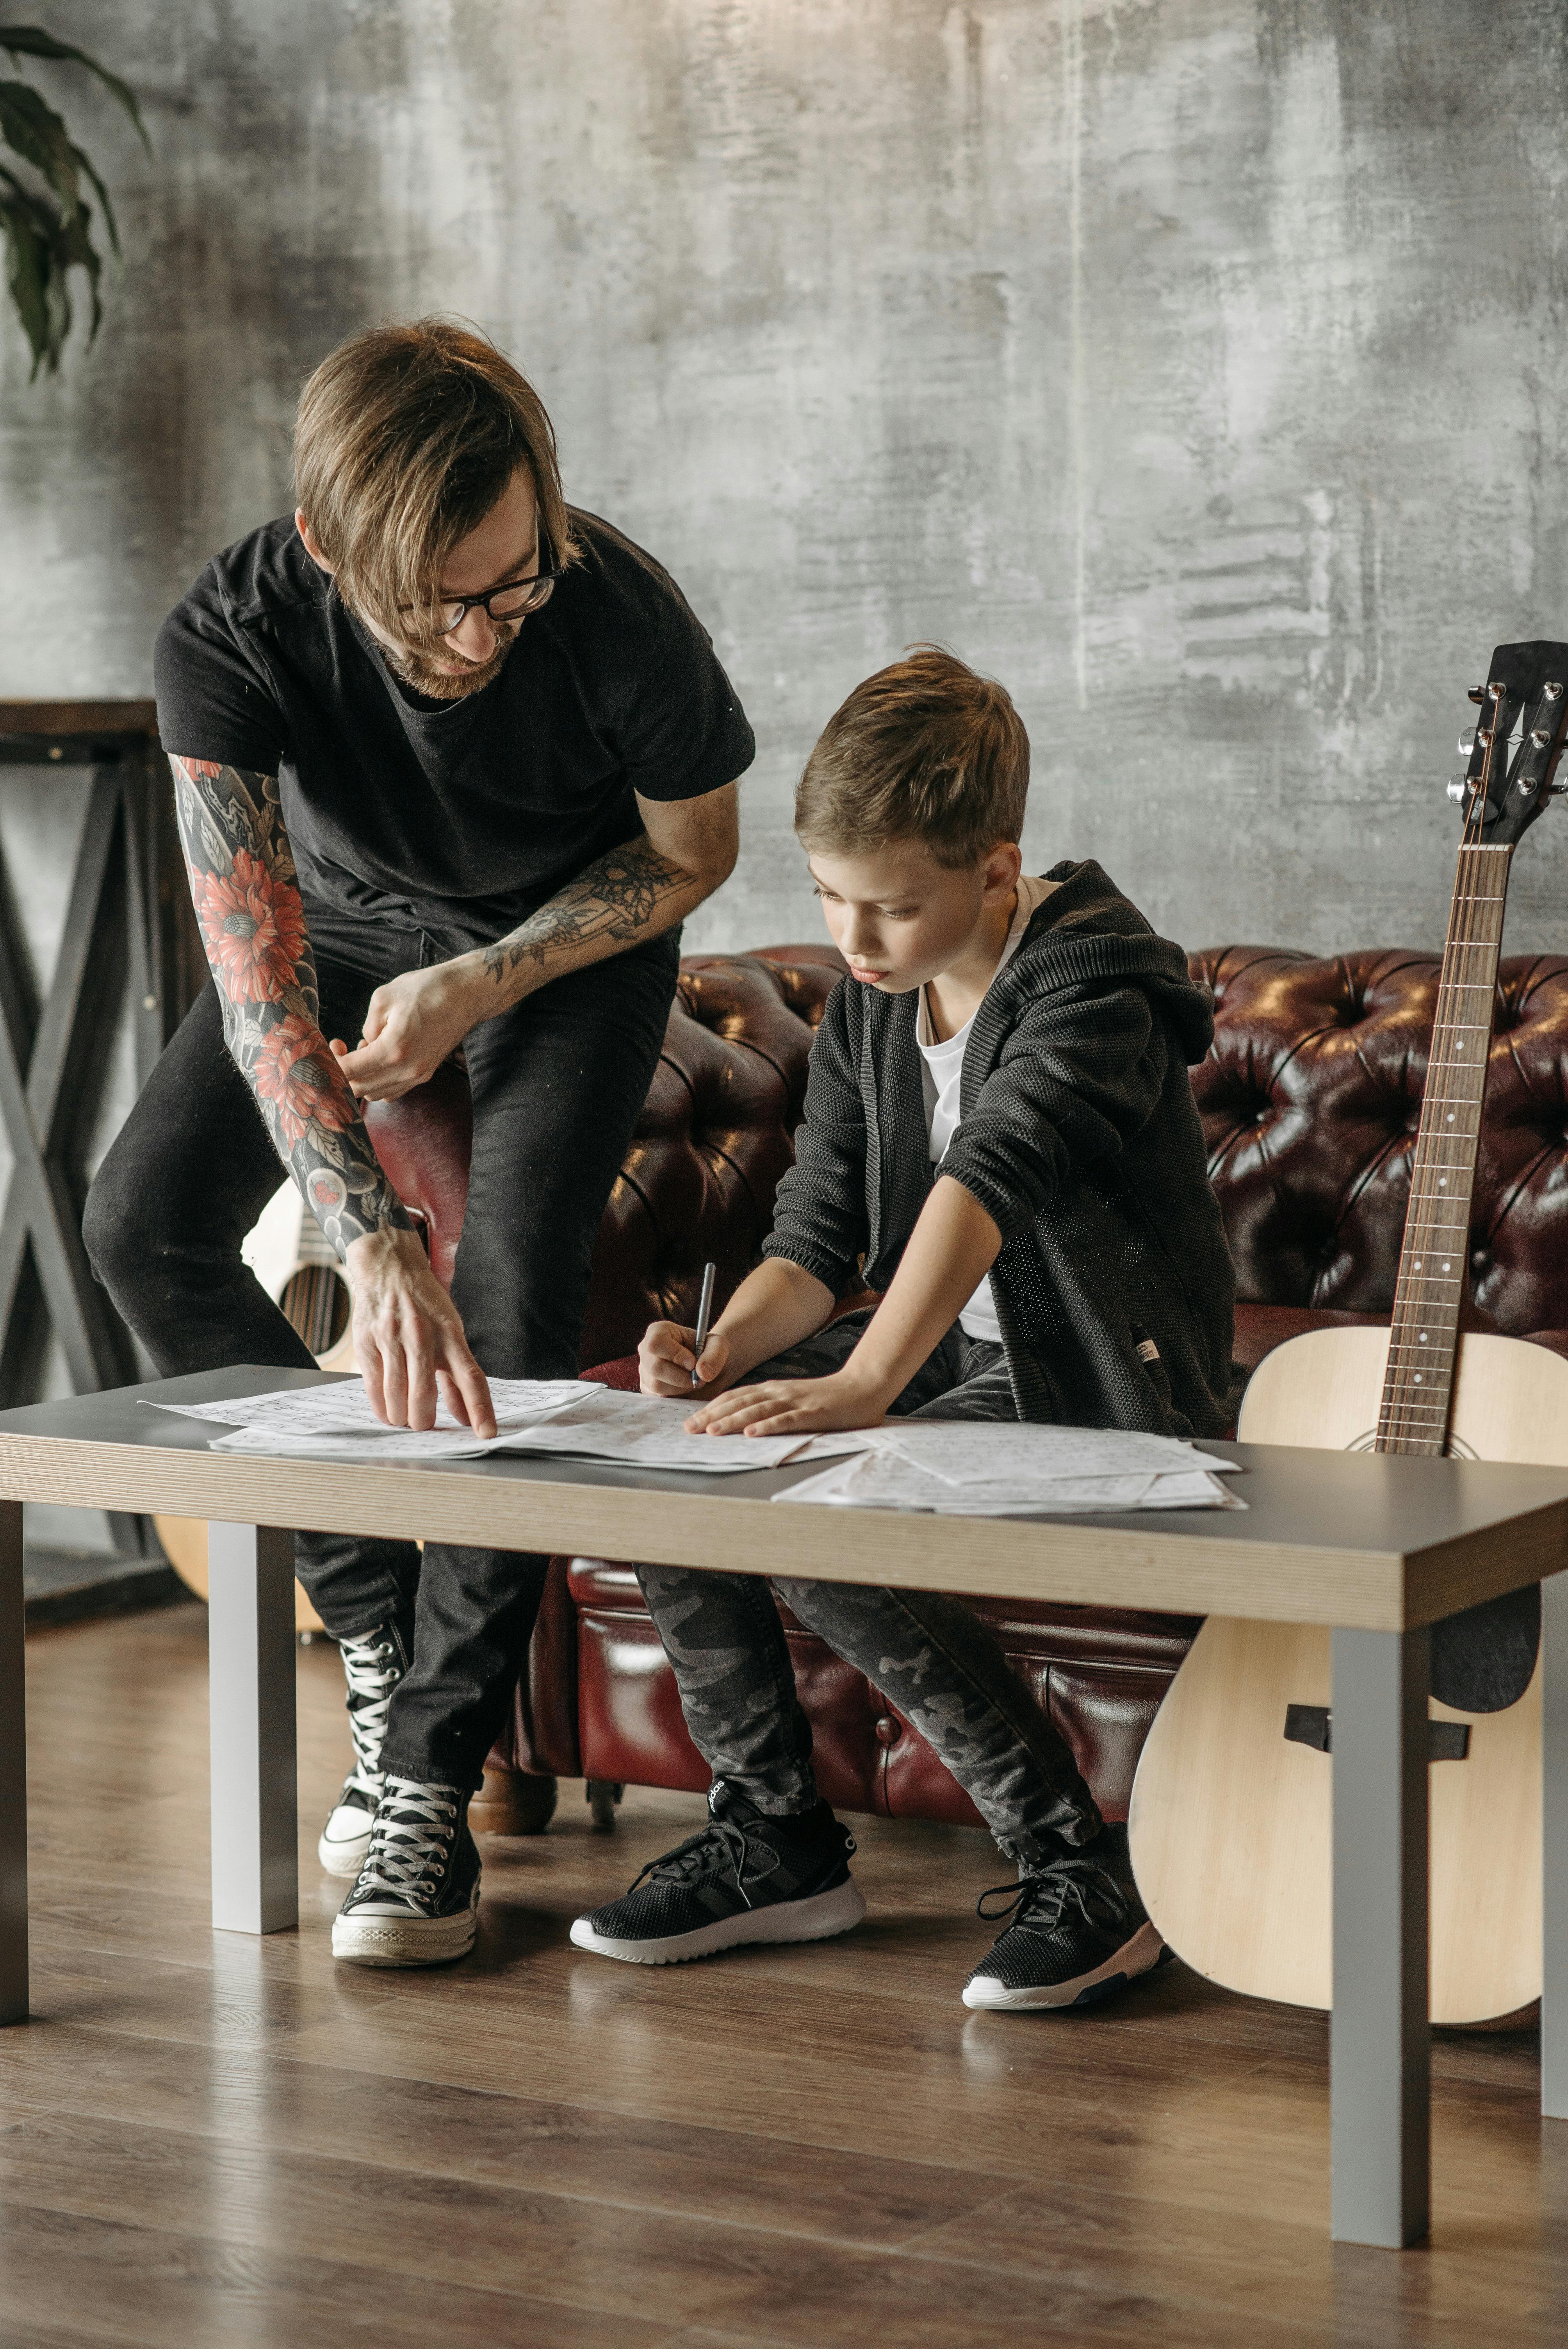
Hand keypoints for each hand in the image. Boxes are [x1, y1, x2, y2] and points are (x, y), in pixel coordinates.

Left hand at [333, 962, 481, 1101]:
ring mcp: (419, 1075)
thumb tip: (363, 1046)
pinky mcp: (425, 1074)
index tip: (330, 1047)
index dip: (331, 1063)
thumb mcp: (384, 998)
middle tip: (340, 1048)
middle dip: (343, 1073)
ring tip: (364, 1052)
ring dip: (362, 1079)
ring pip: (376, 1094)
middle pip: (360, 1089)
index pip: (349, 1071)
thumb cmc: (427, 989)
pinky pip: (393, 1091)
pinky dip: (378, 1082)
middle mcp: (408, 1069)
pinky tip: (379, 1060)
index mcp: (394, 1049)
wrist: (466, 994)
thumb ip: (367, 1027)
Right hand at [345, 1226, 496, 1436]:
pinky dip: (382, 1408)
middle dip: (425, 1421)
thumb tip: (467, 1416)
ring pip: (397, 1395)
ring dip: (402, 1418)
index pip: (471, 1377)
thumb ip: (457, 1376)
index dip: (480, 1409)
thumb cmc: (424, 1303)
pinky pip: (373, 1387)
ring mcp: (392, 1338)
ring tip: (406, 1419)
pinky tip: (388, 1412)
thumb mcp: (450, 1331)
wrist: (388, 1267)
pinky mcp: (367, 1342)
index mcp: (451, 1334)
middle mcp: (423, 1336)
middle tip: (425, 1424)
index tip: (487, 1434)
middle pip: (425, 1394)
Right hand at [639, 1318, 732, 1397]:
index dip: (675, 1355)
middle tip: (698, 1378)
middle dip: (681, 1377)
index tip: (693, 1363)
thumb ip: (714, 1355)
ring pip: (657, 1385)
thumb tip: (702, 1373)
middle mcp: (646, 1350)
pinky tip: (685, 1388)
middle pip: (655, 1367)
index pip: (656, 1343)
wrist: (707, 1366)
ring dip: (681, 1388)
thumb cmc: (710, 1351)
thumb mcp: (719, 1346)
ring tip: (694, 1381)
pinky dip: (676, 1396)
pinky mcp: (647, 1388)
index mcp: (659, 1331)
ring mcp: (644, 1371)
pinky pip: (658, 1397)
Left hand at [686, 1368, 889, 1438]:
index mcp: (774, 1390)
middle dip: (712, 1415)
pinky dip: (768, 1427)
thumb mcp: (794, 1399)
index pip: (736, 1397)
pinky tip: (752, 1434)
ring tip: (712, 1431)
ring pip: (758, 1411)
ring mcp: (795, 1401)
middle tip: (690, 1428)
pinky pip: (787, 1420)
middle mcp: (780, 1392)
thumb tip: (747, 1422)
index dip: (712, 1408)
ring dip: (733, 1421)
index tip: (693, 1421)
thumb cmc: (829, 1398)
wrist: (864, 1387)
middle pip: (740, 1403)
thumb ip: (773, 1407)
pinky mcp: (812, 1413)